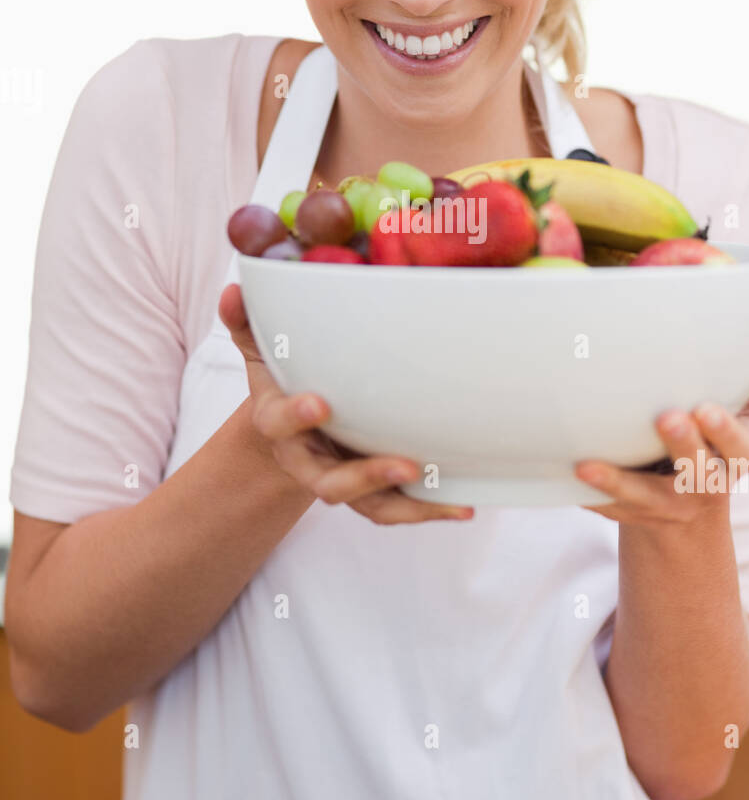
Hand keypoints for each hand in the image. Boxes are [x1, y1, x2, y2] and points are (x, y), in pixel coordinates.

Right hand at [218, 284, 473, 525]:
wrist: (290, 429)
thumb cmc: (283, 378)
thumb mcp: (262, 349)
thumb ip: (247, 322)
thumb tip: (233, 290)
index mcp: (278, 425)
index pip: (279, 425)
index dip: (296, 417)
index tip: (319, 404)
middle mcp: (309, 460)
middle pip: (329, 482)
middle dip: (365, 476)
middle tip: (403, 465)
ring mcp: (342, 479)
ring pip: (369, 505)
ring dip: (407, 504)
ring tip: (449, 499)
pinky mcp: (370, 490)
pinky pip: (397, 508)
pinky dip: (429, 509)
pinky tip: (463, 506)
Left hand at [575, 329, 748, 525]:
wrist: (686, 509)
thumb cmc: (717, 438)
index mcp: (738, 455)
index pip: (736, 444)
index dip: (723, 430)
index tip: (705, 408)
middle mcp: (706, 483)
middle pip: (697, 469)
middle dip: (683, 445)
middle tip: (666, 418)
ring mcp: (666, 503)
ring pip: (643, 496)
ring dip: (617, 481)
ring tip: (588, 466)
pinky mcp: (631, 513)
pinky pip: (607, 507)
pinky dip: (588, 495)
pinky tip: (567, 476)